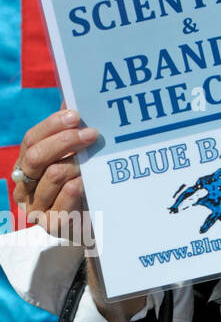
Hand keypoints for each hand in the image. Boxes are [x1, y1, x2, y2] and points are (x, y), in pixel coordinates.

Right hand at [13, 108, 97, 242]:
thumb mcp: (77, 156)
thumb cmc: (84, 183)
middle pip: (36, 156)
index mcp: (27, 164)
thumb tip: (73, 97)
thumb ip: (73, 131)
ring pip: (52, 176)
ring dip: (75, 164)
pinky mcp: (51, 224)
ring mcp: (35, 206)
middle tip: (92, 133)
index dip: (52, 125)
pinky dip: (76, 187)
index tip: (76, 115)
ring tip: (95, 157)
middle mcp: (25, 185)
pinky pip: (62, 202)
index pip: (32, 139)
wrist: (93, 222)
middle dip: (65, 141)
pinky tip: (87, 180)